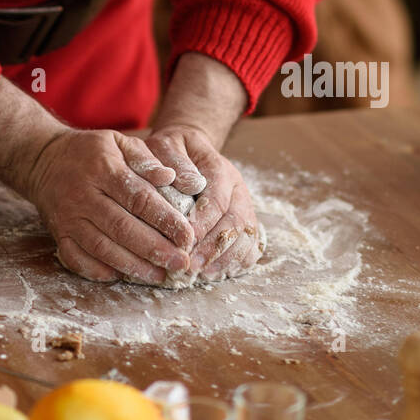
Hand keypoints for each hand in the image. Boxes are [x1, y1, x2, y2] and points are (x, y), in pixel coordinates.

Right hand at [24, 128, 197, 284]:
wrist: (44, 158)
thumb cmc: (91, 151)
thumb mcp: (118, 141)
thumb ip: (145, 158)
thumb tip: (171, 177)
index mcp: (103, 168)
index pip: (138, 197)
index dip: (165, 219)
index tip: (187, 236)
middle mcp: (84, 195)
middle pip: (122, 227)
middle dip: (155, 249)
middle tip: (181, 263)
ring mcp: (69, 217)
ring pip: (102, 247)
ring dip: (132, 265)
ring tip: (159, 275)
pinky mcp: (58, 233)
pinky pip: (76, 258)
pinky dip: (98, 271)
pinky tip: (121, 276)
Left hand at [142, 125, 262, 278]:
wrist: (191, 150)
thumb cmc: (174, 150)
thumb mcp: (168, 145)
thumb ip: (176, 160)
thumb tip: (190, 183)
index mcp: (220, 169)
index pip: (217, 199)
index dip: (203, 223)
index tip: (184, 242)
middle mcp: (237, 188)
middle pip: (235, 222)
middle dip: (213, 248)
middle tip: (191, 266)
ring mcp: (244, 205)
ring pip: (246, 237)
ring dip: (225, 259)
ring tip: (202, 274)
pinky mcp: (244, 221)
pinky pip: (250, 246)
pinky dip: (236, 263)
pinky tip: (214, 273)